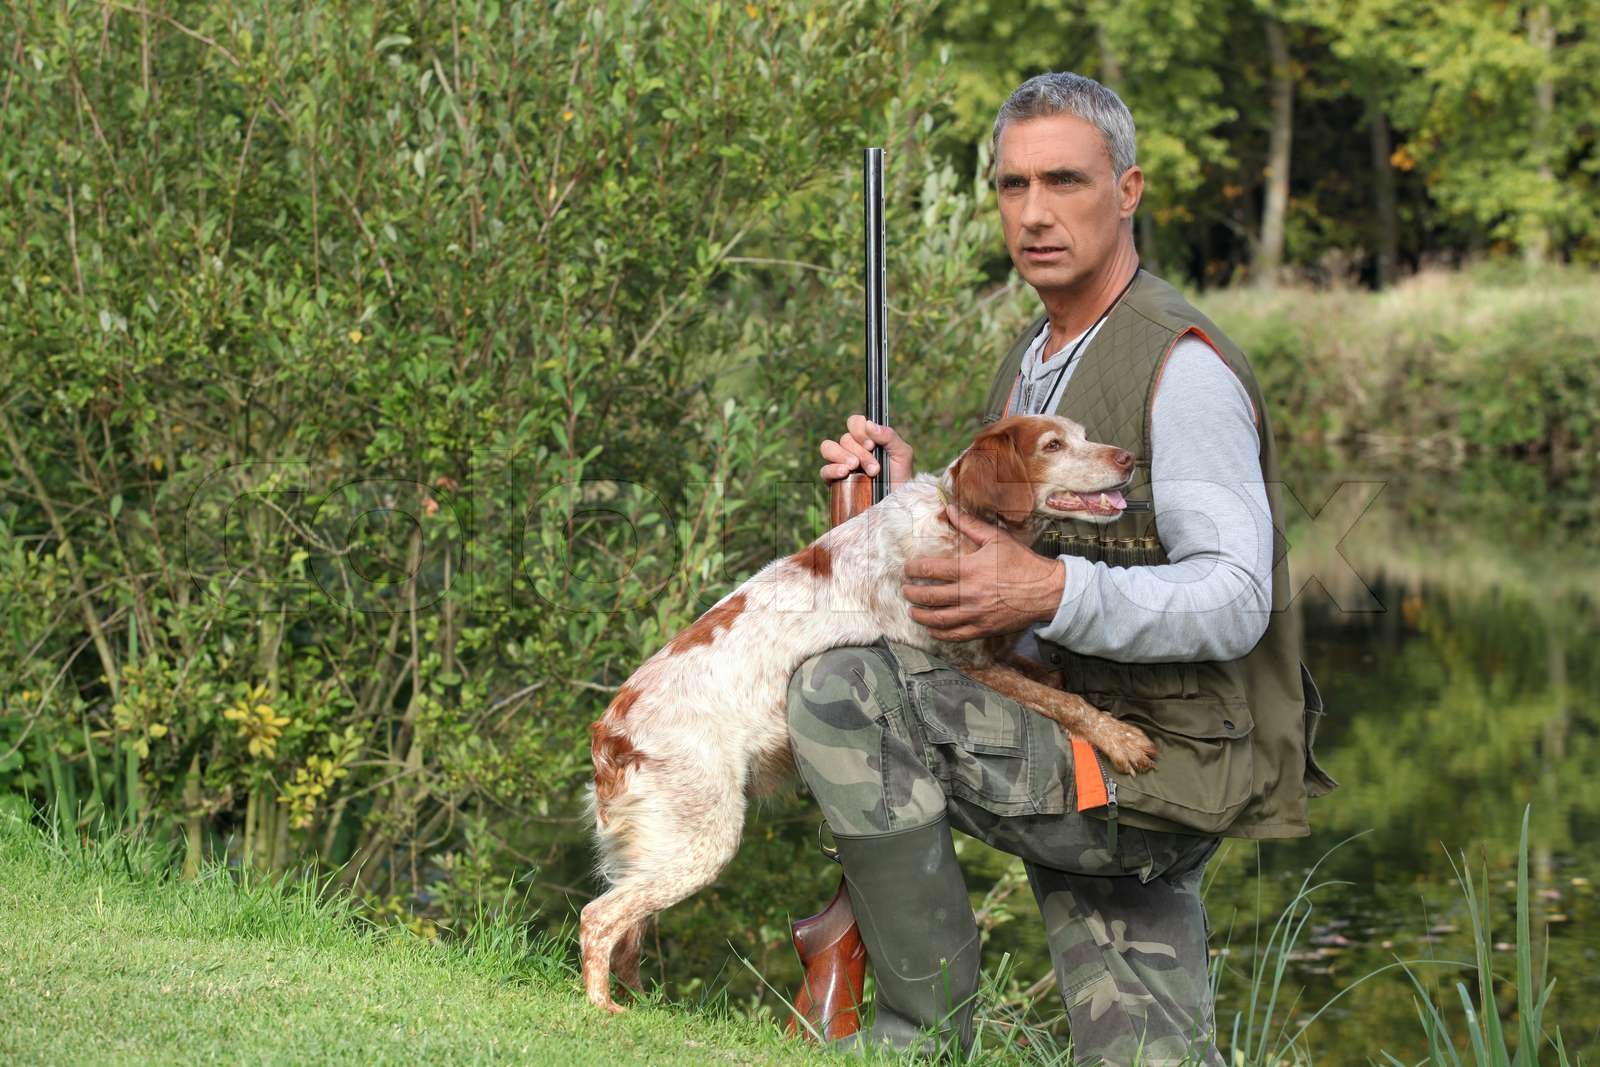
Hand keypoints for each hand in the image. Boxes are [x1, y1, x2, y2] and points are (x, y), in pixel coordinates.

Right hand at [818, 414, 913, 488]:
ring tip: (854, 466)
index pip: (854, 423)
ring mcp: (842, 464)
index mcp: (867, 439)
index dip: (859, 430)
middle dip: (860, 453)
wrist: (897, 501)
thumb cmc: (901, 476)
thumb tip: (869, 424)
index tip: (871, 445)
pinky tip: (844, 473)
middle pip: (845, 439)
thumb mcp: (902, 453)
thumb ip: (889, 436)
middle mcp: (852, 449)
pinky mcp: (835, 481)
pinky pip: (824, 470)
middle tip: (874, 468)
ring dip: (842, 455)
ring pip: (828, 448)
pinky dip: (832, 469)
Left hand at [902, 507, 1065, 641]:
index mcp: (969, 569)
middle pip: (929, 596)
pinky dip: (939, 633)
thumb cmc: (1022, 562)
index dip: (914, 569)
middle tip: (905, 589)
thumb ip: (970, 524)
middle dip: (912, 593)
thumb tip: (949, 509)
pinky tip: (932, 629)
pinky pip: (954, 635)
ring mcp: (974, 614)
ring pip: (937, 619)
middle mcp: (968, 593)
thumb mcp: (996, 538)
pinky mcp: (982, 629)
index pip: (931, 570)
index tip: (907, 569)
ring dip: (920, 615)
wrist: (1046, 590)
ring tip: (912, 610)